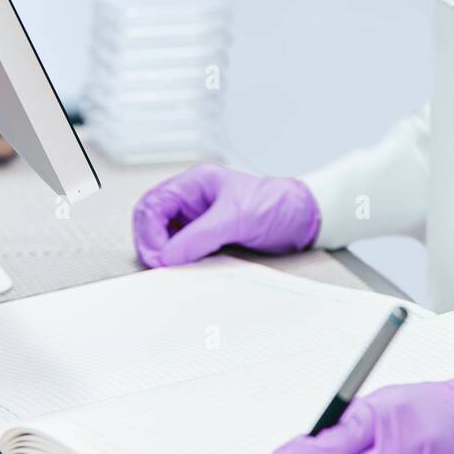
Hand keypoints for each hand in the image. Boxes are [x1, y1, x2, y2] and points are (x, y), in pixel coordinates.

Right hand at [132, 163, 319, 267]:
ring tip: (171, 270)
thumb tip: (165, 256)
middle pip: (151, 221)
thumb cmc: (276, 204)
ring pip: (163, 237)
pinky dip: (177, 261)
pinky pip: (181, 250)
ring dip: (162, 254)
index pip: (152, 205)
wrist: (304, 219)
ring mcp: (198, 219)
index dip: (149, 232)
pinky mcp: (207, 238)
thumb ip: (200, 236)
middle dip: (150, 243)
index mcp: (194, 183)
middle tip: (160, 267)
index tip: (159, 257)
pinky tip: (185, 271)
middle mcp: (191, 200)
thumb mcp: (237, 217)